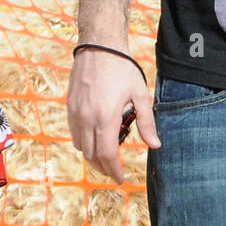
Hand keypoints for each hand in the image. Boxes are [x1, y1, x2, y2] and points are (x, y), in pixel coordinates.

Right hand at [67, 47, 159, 183]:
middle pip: (92, 156)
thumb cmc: (122, 69)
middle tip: (115, 171)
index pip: (107, 155)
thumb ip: (146, 122)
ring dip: (93, 157)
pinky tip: (96, 140)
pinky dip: (84, 143)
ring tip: (107, 157)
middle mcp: (87, 119)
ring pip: (81, 147)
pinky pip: (74, 134)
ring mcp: (75, 114)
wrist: (98, 47)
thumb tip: (155, 145)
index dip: (114, 170)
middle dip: (104, 168)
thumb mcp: (140, 94)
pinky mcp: (70, 108)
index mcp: (106, 117)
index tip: (121, 178)